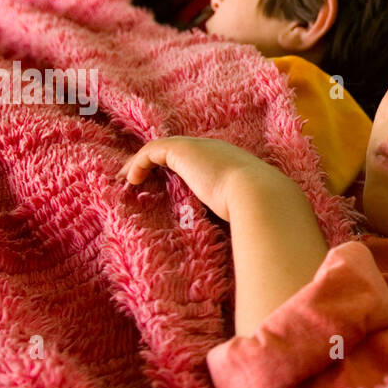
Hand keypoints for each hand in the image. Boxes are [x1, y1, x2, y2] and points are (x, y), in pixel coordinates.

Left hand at [117, 136, 283, 220]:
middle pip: (177, 152)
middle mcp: (213, 149)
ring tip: (128, 180)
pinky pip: (152, 152)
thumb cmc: (256, 208)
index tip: (166, 187)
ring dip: (142, 163)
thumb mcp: (244, 210)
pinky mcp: (183, 151)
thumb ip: (234, 216)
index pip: (199, 161)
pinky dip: (139, 163)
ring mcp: (198, 147)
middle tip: (139, 181)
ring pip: (161, 149)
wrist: (259, 194)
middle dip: (157, 164)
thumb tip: (236, 239)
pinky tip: (132, 180)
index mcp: (229, 162)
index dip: (179, 170)